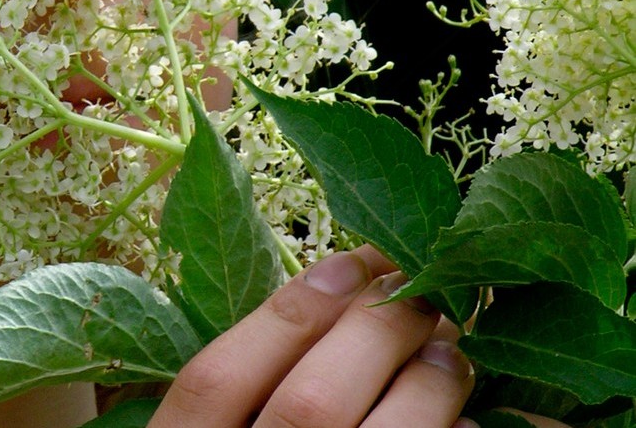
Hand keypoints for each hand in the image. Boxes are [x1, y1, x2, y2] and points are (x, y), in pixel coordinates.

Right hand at [147, 245, 473, 426]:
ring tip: (447, 348)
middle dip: (374, 334)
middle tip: (417, 290)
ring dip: (427, 385)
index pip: (214, 381)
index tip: (349, 262)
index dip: (286, 313)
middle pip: (307, 407)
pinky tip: (458, 422)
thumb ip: (239, 394)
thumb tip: (337, 301)